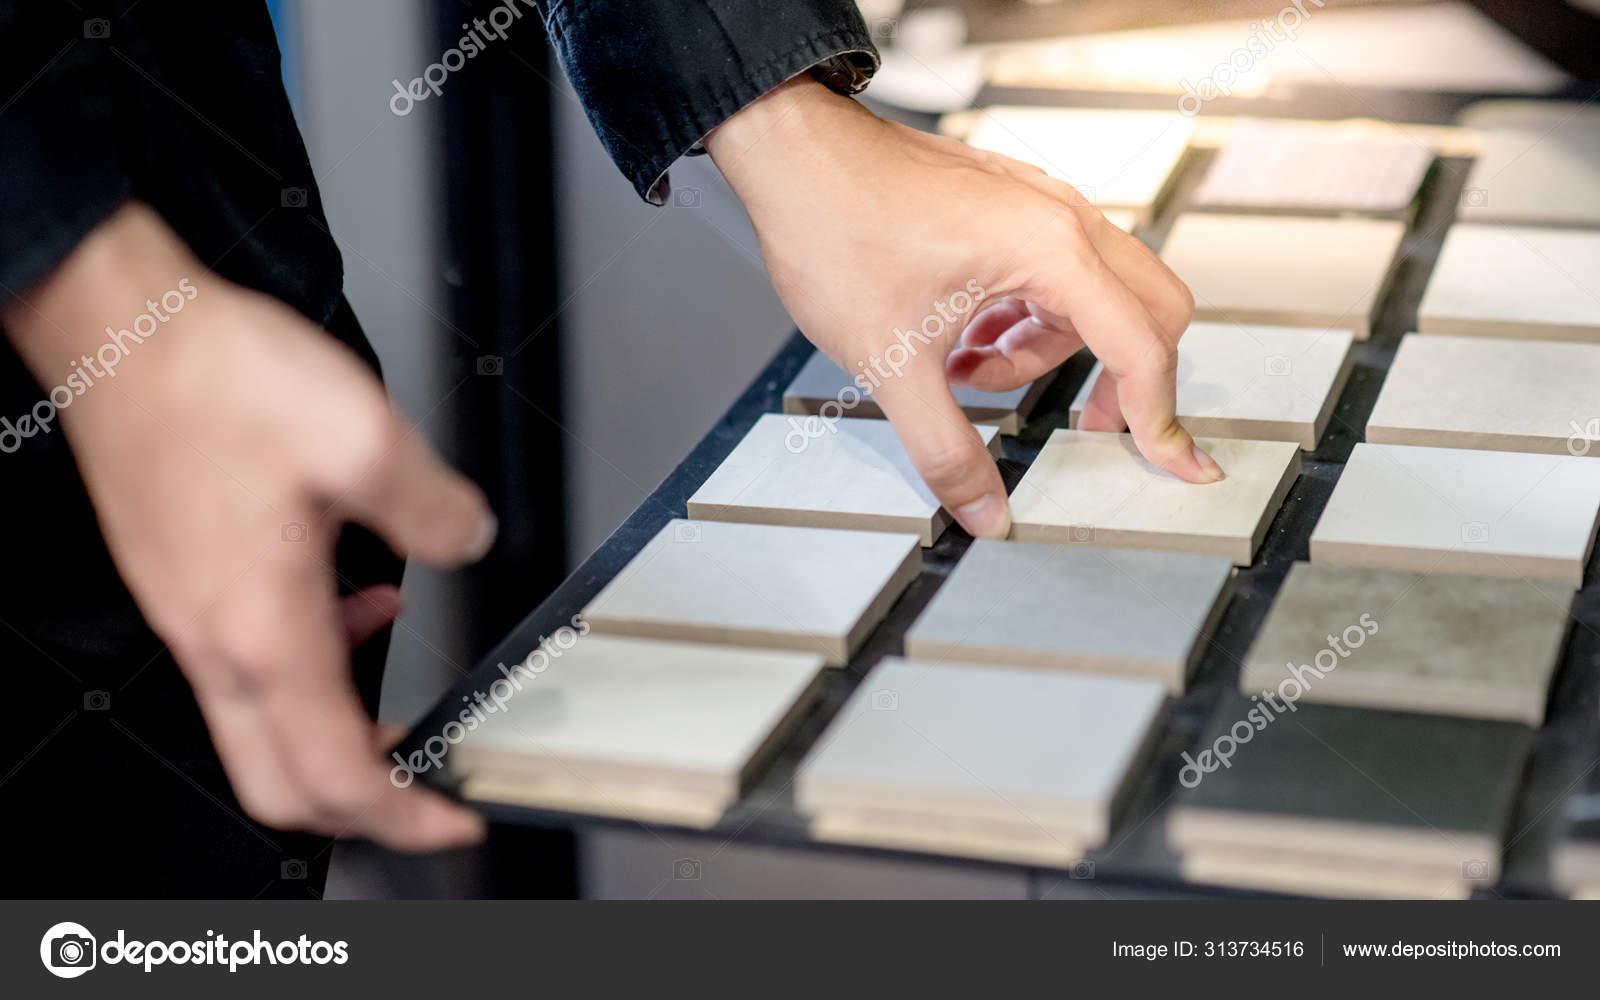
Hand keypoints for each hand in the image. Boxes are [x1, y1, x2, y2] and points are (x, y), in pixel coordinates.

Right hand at [2, 203, 492, 849]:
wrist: (121, 329)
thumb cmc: (213, 379)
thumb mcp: (361, 437)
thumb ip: (433, 508)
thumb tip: (466, 537)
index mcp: (264, 631)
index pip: (337, 777)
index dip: (405, 817)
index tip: (453, 821)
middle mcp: (217, 642)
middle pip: (284, 784)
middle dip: (362, 806)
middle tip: (427, 790)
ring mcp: (193, 617)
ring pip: (265, 730)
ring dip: (339, 735)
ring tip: (403, 713)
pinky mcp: (186, 583)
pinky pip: (251, 664)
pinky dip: (315, 664)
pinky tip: (355, 603)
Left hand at [707, 77, 1220, 539]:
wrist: (792, 154)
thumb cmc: (836, 227)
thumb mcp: (891, 362)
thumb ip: (945, 449)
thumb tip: (983, 509)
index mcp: (1050, 250)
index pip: (1141, 349)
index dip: (1160, 419)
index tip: (1178, 466)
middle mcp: (1061, 219)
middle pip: (1149, 312)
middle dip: (1124, 381)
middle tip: (1082, 425)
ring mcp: (1039, 205)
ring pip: (1094, 296)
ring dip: (1049, 350)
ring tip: (969, 374)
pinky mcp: (1011, 205)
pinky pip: (1053, 273)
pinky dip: (1025, 319)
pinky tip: (962, 338)